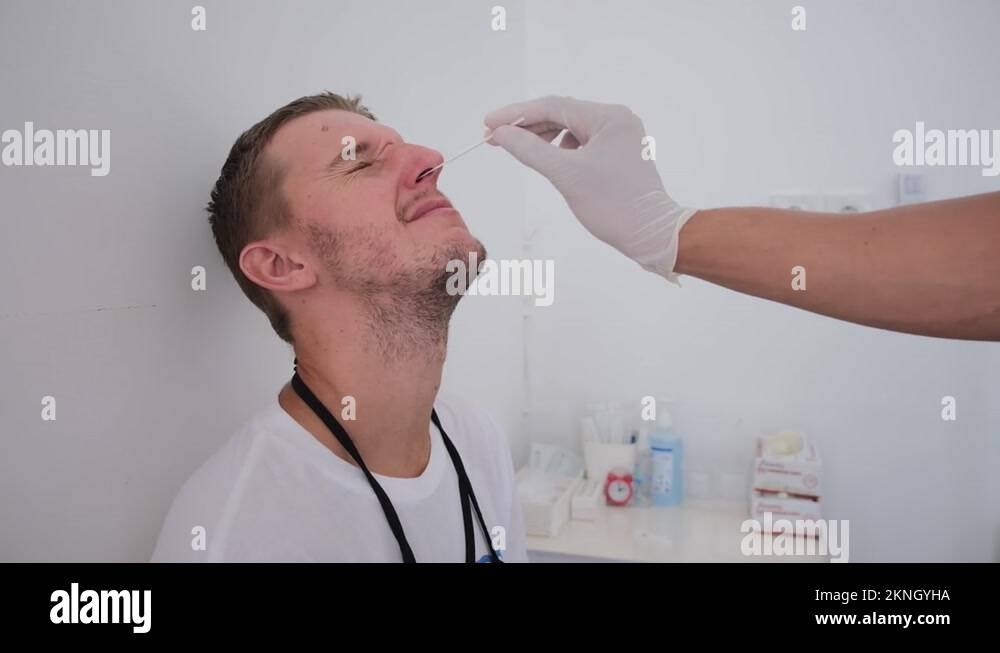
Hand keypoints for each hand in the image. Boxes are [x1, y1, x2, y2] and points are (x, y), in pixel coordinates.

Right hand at [485, 96, 697, 282]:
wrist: (651, 235)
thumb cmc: (613, 206)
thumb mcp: (566, 176)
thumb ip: (530, 150)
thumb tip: (500, 133)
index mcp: (609, 118)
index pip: (553, 106)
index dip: (517, 114)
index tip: (488, 123)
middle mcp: (617, 120)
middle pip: (561, 114)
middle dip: (527, 126)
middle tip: (493, 138)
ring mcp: (619, 136)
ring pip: (570, 129)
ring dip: (542, 137)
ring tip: (515, 148)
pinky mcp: (618, 153)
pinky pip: (581, 143)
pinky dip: (560, 149)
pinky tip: (548, 160)